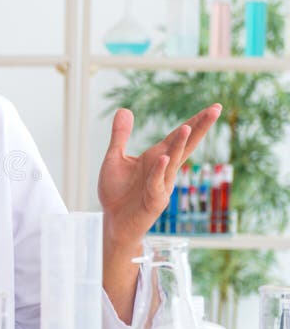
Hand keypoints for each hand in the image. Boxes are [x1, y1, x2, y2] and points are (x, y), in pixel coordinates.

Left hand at [98, 104, 221, 246]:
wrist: (113, 221)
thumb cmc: (116, 191)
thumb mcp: (115, 158)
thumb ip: (120, 135)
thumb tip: (124, 109)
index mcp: (156, 157)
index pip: (178, 136)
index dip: (195, 122)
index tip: (215, 107)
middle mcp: (164, 169)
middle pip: (185, 145)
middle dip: (200, 128)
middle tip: (216, 109)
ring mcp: (161, 185)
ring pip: (172, 162)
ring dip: (179, 146)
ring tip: (187, 128)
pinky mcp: (154, 200)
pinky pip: (156, 183)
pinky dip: (159, 170)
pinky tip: (164, 158)